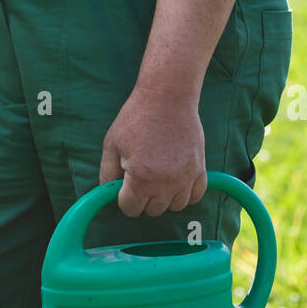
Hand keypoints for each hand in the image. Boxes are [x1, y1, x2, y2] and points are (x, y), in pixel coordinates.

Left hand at [99, 84, 207, 217]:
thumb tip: (107, 193)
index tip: (125, 185)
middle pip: (153, 210)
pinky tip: (176, 180)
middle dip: (144, 198)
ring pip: (175, 206)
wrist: (167, 96)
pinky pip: (195, 196)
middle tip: (141, 176)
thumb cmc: (137, 118)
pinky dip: (186, 193)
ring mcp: (186, 177)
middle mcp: (166, 183)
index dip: (124, 198)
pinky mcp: (200, 169)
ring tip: (158, 177)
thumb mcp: (111, 144)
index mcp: (141, 178)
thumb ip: (107, 174)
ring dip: (165, 197)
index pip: (131, 209)